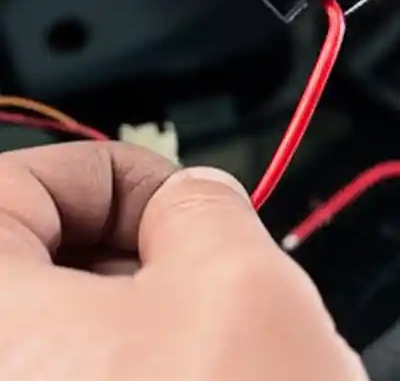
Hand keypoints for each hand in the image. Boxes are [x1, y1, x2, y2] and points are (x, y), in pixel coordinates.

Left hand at [0, 142, 365, 380]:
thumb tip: (192, 195)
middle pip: (29, 260)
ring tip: (213, 347)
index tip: (175, 201)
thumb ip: (204, 201)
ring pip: (59, 330)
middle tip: (204, 275)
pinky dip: (131, 368)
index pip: (10, 186)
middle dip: (131, 251)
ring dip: (137, 316)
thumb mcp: (241, 277)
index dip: (109, 174)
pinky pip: (75, 378)